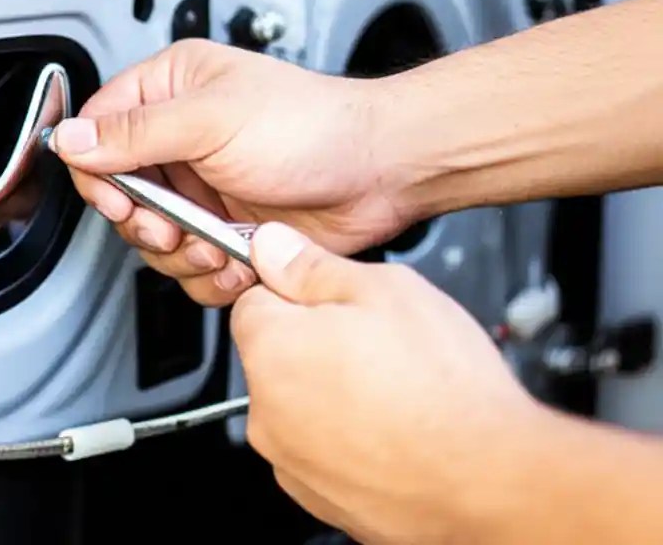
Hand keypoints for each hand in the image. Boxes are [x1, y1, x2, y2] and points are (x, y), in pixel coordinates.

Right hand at [49, 38, 412, 304]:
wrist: (381, 172)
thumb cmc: (316, 126)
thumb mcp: (211, 120)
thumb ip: (134, 133)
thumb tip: (71, 138)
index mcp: (170, 91)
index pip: (96, 133)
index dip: (98, 173)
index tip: (120, 198)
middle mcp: (180, 139)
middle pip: (119, 196)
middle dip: (146, 223)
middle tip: (173, 224)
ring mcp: (201, 188)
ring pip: (151, 241)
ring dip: (181, 254)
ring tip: (215, 242)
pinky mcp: (224, 230)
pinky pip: (189, 268)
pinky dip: (210, 275)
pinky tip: (239, 258)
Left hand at [232, 222, 546, 543]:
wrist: (489, 480)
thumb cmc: (444, 388)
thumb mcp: (384, 289)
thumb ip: (313, 267)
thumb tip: (271, 247)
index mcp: (271, 349)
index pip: (253, 302)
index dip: (297, 294)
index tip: (334, 300)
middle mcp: (265, 411)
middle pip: (276, 357)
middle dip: (316, 345)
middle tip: (378, 346)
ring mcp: (289, 460)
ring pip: (299, 407)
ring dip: (332, 395)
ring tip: (394, 392)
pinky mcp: (319, 497)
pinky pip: (321, 453)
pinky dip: (349, 441)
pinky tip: (394, 431)